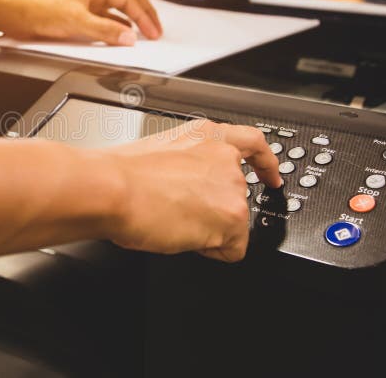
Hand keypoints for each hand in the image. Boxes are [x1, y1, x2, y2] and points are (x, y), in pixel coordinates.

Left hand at [5, 0, 162, 44]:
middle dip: (143, 15)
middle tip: (156, 31)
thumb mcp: (77, 23)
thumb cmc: (38, 9)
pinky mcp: (75, 10)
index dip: (145, 17)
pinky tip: (117, 35)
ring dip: (129, 21)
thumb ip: (106, 32)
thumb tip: (129, 38)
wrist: (12, 12)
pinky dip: (113, 26)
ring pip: (115, 8)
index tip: (154, 33)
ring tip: (142, 34)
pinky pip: (102, 17)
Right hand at [104, 120, 281, 261]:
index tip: (272, 177)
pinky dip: (212, 250)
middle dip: (216, 209)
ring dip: (210, 228)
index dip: (266, 164)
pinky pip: (233, 248)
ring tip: (173, 222)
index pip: (252, 143)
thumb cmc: (119, 175)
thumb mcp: (158, 153)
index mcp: (205, 135)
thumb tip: (181, 185)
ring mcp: (232, 186)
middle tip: (183, 214)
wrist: (112, 189)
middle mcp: (224, 156)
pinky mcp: (233, 216)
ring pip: (233, 221)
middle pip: (237, 194)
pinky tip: (185, 237)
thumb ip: (184, 163)